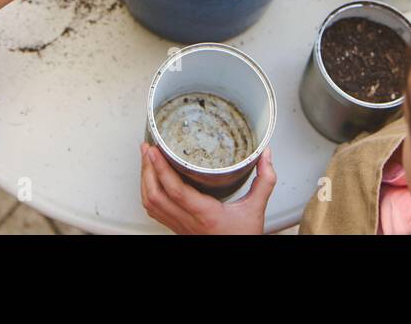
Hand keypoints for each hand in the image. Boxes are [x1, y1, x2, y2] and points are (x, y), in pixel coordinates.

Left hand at [139, 143, 274, 234]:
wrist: (235, 261)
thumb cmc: (242, 238)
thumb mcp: (256, 209)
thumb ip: (264, 181)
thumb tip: (266, 156)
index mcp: (205, 214)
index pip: (176, 191)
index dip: (161, 169)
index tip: (155, 151)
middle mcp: (188, 221)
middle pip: (155, 195)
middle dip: (147, 169)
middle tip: (146, 148)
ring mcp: (180, 226)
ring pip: (151, 204)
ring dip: (145, 180)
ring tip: (146, 160)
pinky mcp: (177, 229)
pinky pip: (155, 212)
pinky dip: (148, 193)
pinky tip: (151, 181)